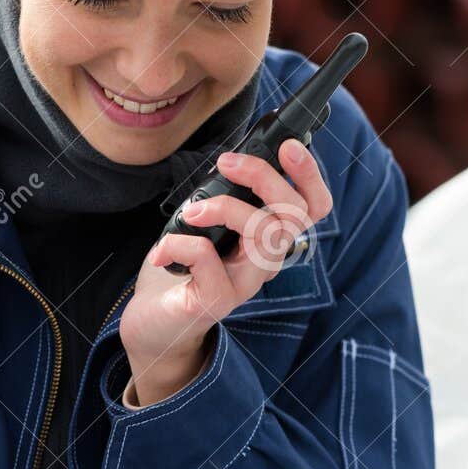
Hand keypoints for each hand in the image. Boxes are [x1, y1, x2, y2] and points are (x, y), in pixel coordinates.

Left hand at [119, 139, 333, 405]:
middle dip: (263, 176)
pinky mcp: (216, 300)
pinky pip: (207, 257)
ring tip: (190, 212)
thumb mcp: (208, 223)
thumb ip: (225, 196)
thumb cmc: (182, 267)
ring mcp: (245, 283)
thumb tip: (230, 157)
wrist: (154, 322)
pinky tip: (161, 252)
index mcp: (270, 238)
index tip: (288, 146)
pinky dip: (179, 243)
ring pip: (264, 233)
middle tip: (226, 162)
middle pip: (294, 214)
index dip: (310, 175)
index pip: (313, 207)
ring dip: (224, 207)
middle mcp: (266, 261)